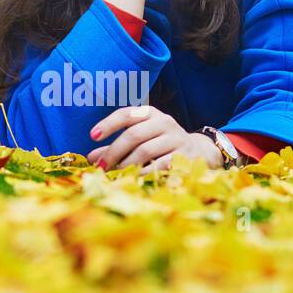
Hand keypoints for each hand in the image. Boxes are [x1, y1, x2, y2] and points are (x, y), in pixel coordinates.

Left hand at [87, 105, 222, 171]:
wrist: (200, 152)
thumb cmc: (162, 145)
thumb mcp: (141, 140)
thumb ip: (116, 147)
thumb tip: (92, 157)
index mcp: (151, 114)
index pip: (126, 114)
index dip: (109, 124)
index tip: (93, 136)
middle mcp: (164, 122)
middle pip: (133, 135)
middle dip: (114, 151)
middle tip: (101, 167)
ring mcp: (176, 138)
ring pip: (145, 150)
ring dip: (126, 165)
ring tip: (115, 175)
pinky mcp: (184, 156)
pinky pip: (160, 165)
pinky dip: (144, 173)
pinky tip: (134, 178)